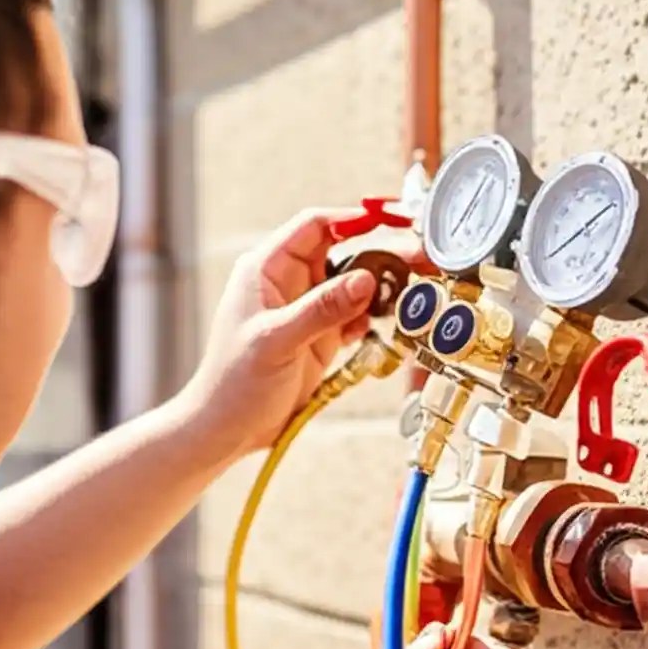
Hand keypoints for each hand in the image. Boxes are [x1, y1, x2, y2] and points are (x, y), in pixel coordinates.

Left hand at [181, 208, 418, 454]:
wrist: (228, 429)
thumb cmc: (233, 383)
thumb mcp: (276, 341)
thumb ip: (321, 310)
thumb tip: (365, 279)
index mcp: (267, 268)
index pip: (315, 226)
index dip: (354, 219)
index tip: (391, 219)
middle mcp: (289, 282)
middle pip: (344, 251)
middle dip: (381, 253)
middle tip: (418, 258)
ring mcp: (308, 309)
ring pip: (354, 284)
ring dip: (382, 287)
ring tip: (413, 290)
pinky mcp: (321, 336)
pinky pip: (356, 315)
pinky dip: (375, 317)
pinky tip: (387, 323)